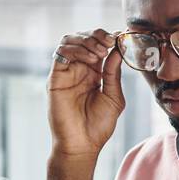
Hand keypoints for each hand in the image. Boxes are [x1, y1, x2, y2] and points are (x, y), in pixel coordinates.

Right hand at [48, 29, 125, 157]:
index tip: (122, 36)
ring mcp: (67, 72)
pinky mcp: (56, 77)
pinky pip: (61, 52)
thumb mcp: (114, 97)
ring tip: (101, 51)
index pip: (100, 46)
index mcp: (95, 73)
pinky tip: (91, 59)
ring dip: (87, 40)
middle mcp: (80, 69)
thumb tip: (118, 49)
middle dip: (98, 35)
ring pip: (71, 40)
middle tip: (111, 41)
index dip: (109, 38)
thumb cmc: (98, 126)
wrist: (82, 144)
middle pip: (84, 38)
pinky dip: (77, 49)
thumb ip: (114, 73)